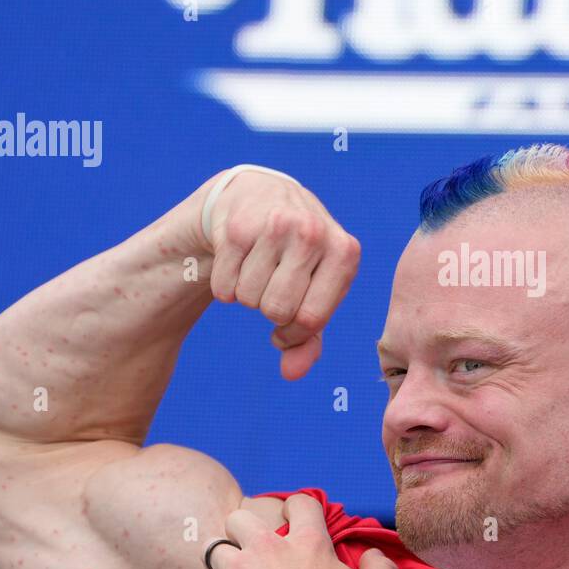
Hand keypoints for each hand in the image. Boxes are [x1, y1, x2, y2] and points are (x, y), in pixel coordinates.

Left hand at [179, 494, 399, 568]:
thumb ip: (380, 568)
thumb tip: (373, 555)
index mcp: (308, 544)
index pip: (300, 503)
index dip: (296, 507)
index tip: (292, 516)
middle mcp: (268, 549)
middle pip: (240, 519)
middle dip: (241, 532)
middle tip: (251, 556)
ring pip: (213, 553)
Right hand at [194, 169, 360, 379]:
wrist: (260, 195)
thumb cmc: (298, 256)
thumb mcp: (317, 290)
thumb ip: (310, 339)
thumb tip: (291, 373)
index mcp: (344, 253)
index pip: (312, 319)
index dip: (293, 333)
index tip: (288, 324)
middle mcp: (313, 234)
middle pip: (276, 310)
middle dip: (268, 310)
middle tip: (272, 288)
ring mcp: (276, 226)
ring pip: (248, 298)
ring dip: (247, 296)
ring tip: (258, 269)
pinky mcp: (238, 227)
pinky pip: (224, 286)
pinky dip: (225, 286)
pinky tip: (238, 261)